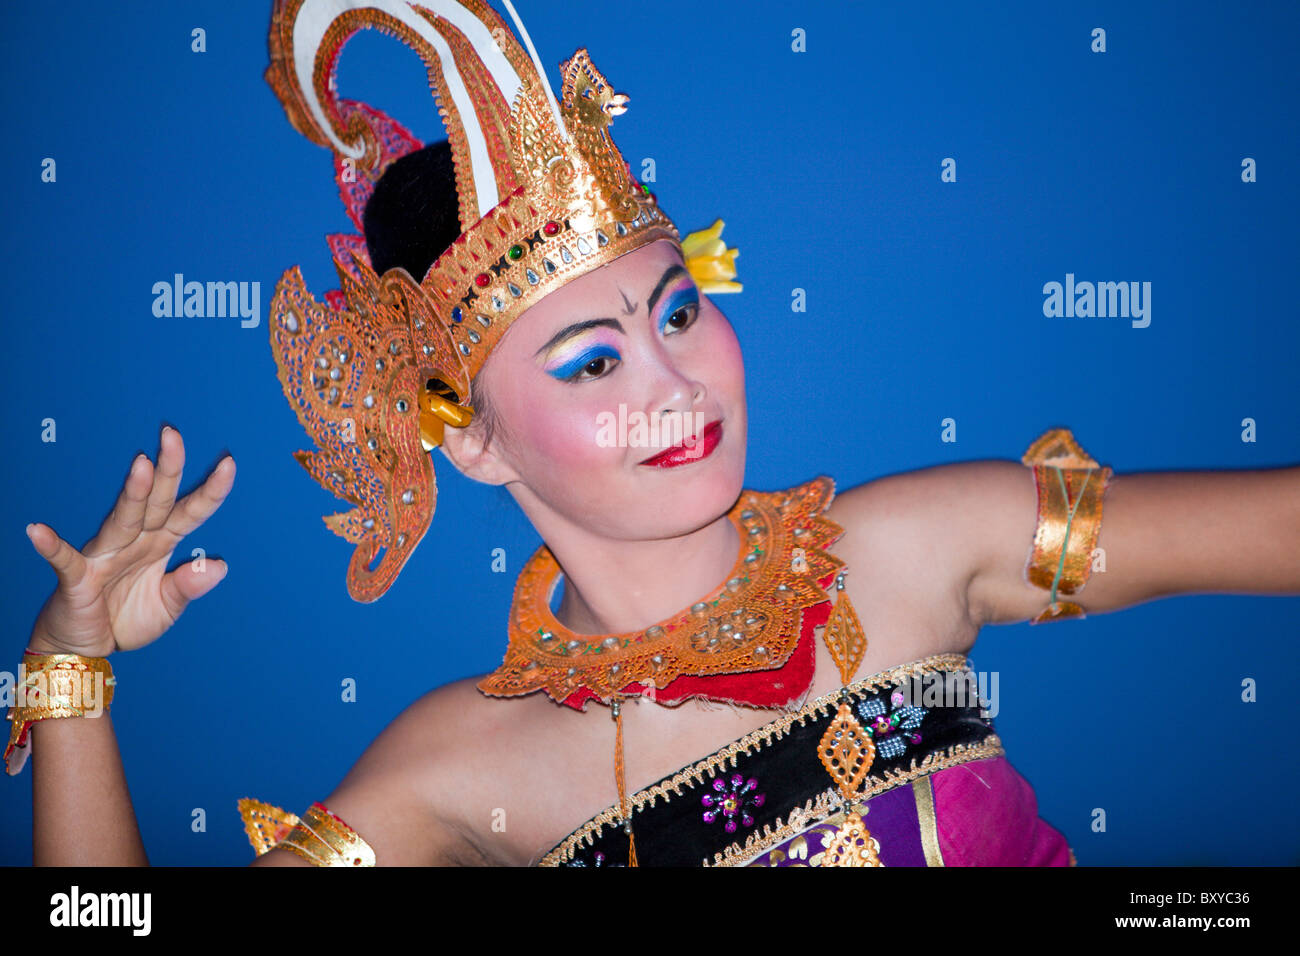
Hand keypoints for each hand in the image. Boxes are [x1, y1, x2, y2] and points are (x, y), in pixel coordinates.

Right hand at [23, 425, 235, 657]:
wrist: (84, 646)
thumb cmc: (124, 619)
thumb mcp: (167, 607)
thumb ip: (188, 585)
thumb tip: (219, 565)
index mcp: (159, 545)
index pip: (189, 512)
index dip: (209, 490)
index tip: (228, 463)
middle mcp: (134, 542)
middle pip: (156, 502)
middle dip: (168, 469)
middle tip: (174, 436)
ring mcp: (104, 557)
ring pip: (122, 520)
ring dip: (133, 494)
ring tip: (142, 465)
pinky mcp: (77, 578)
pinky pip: (64, 560)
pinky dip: (51, 546)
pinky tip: (39, 531)